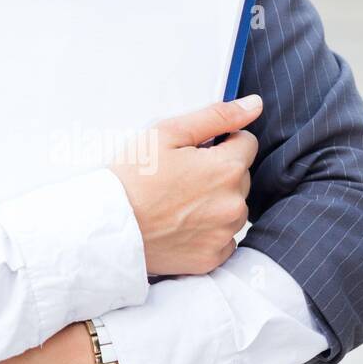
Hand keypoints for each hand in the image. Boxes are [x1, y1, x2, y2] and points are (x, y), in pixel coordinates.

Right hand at [109, 95, 261, 276]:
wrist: (108, 226)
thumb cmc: (131, 177)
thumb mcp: (167, 133)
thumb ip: (215, 116)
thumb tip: (254, 105)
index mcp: (226, 169)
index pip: (246, 143)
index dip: (220, 141)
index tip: (193, 149)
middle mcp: (234, 204)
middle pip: (240, 176)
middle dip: (218, 171)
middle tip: (178, 175)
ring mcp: (224, 234)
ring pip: (232, 208)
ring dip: (215, 201)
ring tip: (176, 201)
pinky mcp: (212, 258)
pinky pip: (222, 238)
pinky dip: (207, 230)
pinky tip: (179, 223)